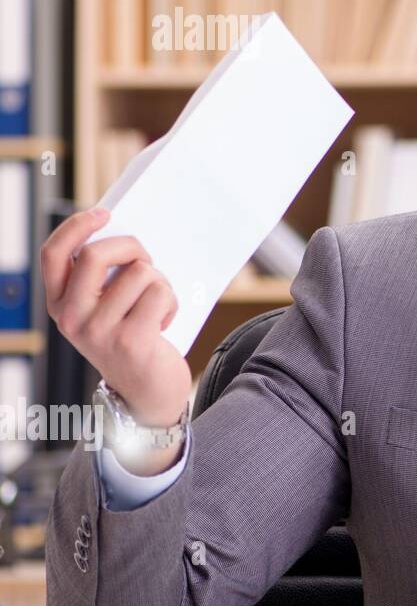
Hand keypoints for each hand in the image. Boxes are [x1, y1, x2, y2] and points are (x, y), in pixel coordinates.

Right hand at [40, 208, 192, 425]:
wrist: (147, 392)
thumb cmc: (132, 338)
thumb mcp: (106, 309)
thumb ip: (104, 278)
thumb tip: (128, 237)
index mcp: (59, 304)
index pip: (54, 255)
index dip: (75, 226)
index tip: (103, 212)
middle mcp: (70, 317)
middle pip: (96, 255)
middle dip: (132, 247)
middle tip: (146, 262)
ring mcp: (98, 331)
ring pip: (140, 273)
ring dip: (160, 283)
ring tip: (157, 307)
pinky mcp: (130, 340)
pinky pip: (160, 293)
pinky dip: (172, 302)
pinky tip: (164, 322)